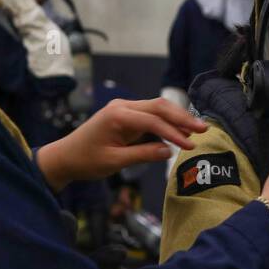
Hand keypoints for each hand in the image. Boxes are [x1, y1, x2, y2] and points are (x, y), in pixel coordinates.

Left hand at [37, 98, 206, 190]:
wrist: (65, 156)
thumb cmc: (86, 160)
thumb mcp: (114, 162)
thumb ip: (143, 155)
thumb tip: (169, 151)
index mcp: (117, 115)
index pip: (153, 120)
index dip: (174, 132)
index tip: (190, 146)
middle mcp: (122, 106)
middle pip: (159, 107)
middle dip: (182, 117)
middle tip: (203, 129)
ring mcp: (124, 108)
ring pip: (157, 108)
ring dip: (177, 118)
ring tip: (196, 130)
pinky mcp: (126, 115)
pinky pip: (151, 115)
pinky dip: (166, 122)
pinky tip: (179, 132)